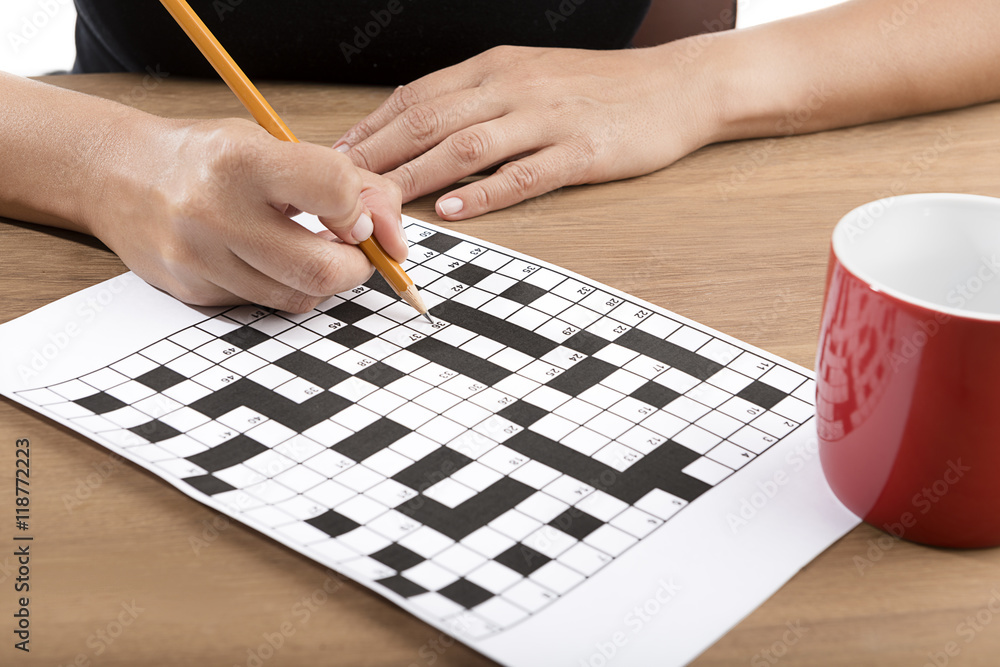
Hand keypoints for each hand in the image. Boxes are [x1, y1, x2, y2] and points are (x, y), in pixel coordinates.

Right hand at [89, 117, 405, 312]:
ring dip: (322, 281)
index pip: (335, 191)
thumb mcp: (273, 144)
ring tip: (306, 249)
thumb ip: (345, 181)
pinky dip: (281, 287)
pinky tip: (264, 259)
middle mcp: (215, 212)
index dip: (364, 211)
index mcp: (242, 160)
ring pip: (299, 297)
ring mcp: (200, 259)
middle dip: (358, 268)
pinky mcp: (192, 291)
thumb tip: (394, 233)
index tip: (360, 217)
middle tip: (354, 252)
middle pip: (323, 269)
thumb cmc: (206, 155)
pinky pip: (264, 305)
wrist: (117, 174)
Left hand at [334, 44, 720, 219]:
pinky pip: (523, 174)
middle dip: (377, 155)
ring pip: (465, 146)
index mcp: (495, 68)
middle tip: (339, 186)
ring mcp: (547, 118)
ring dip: (416, 176)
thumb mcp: (529, 77)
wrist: (675, 86)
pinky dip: (484, 193)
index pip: (417, 97)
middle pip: (428, 120)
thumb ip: (478, 101)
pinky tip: (454, 209)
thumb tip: (422, 130)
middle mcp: (513, 87)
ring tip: (380, 204)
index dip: (372, 128)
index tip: (338, 157)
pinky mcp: (580, 152)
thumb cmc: (598, 88)